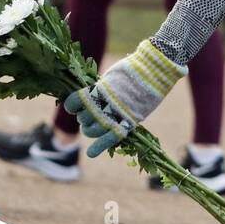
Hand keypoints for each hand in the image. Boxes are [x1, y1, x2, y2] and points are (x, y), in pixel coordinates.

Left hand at [62, 38, 186, 156]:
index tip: (75, 106)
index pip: (72, 104)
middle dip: (84, 118)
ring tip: (94, 126)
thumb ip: (100, 89)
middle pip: (82, 119)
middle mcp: (99, 106)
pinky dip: (98, 148)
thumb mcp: (109, 77)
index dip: (72, 106)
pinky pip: (108, 140)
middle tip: (91, 114)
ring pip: (91, 131)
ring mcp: (112, 117)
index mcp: (94, 91)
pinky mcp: (125, 124)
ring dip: (90, 129)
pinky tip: (90, 154)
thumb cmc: (131, 70)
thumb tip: (94, 97)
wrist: (152, 72)